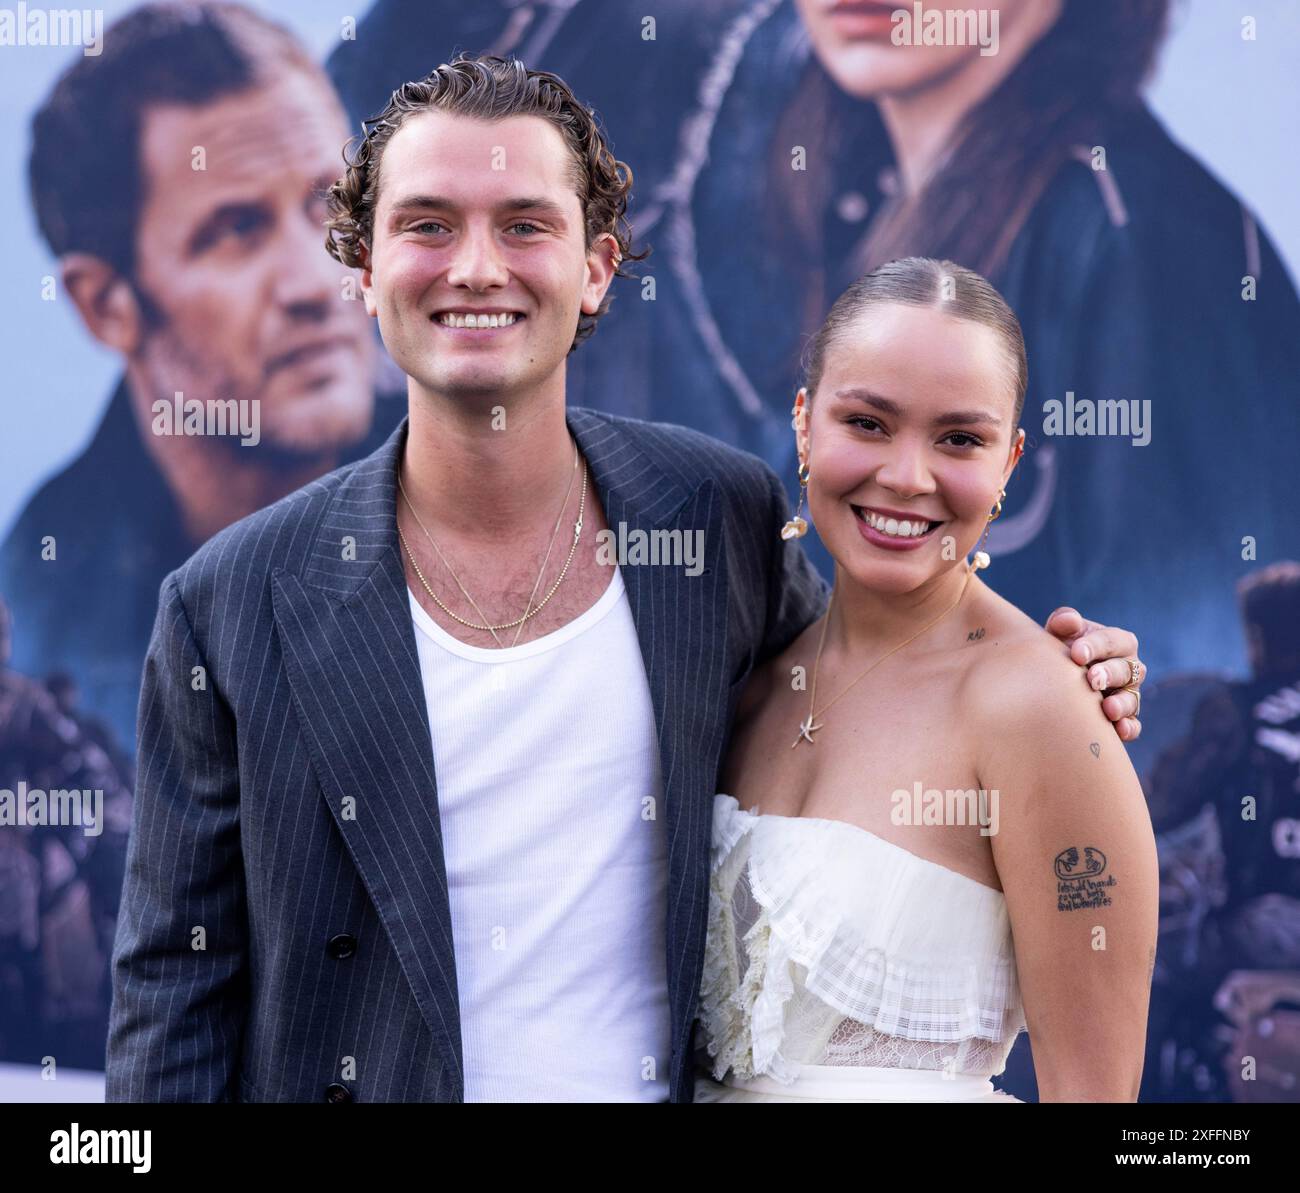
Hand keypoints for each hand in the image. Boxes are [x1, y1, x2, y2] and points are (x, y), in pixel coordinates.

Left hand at [1044, 607, 1143, 741]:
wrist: (1053, 679)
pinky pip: (1133, 725)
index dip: (1096, 646)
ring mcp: (1128, 694)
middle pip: (1125, 670)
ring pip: (1132, 699)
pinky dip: (1128, 728)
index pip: (1113, 641)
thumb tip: (1068, 620)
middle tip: (1092, 680)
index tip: (1076, 653)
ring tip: (1107, 709)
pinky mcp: (1123, 719)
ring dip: (1121, 704)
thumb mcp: (1060, 633)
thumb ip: (1064, 622)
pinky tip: (1117, 731)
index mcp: (1117, 642)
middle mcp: (1128, 668)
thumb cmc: (1061, 651)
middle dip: (1109, 674)